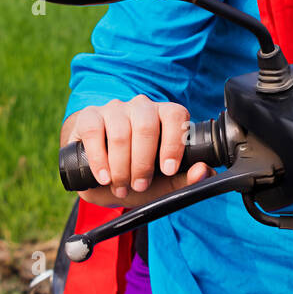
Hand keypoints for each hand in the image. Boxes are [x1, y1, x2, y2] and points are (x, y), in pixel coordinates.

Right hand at [61, 95, 213, 208]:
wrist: (97, 169)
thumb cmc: (134, 171)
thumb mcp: (160, 181)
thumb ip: (183, 179)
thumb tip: (203, 172)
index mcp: (164, 115)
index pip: (175, 115)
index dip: (173, 143)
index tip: (168, 170)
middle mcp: (141, 107)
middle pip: (147, 126)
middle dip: (143, 162)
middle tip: (139, 185)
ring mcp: (115, 109)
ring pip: (121, 132)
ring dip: (121, 166)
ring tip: (120, 186)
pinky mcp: (89, 117)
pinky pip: (94, 132)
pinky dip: (100, 159)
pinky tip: (104, 177)